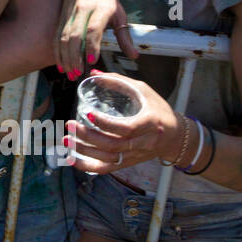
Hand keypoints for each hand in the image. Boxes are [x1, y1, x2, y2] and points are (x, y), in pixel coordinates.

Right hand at [54, 0, 137, 79]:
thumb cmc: (105, 0)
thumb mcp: (119, 14)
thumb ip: (124, 36)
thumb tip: (134, 56)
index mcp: (101, 7)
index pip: (93, 28)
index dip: (92, 45)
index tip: (92, 60)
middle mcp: (82, 9)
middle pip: (75, 35)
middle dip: (75, 56)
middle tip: (78, 74)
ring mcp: (69, 13)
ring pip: (63, 37)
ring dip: (65, 57)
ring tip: (70, 73)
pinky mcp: (60, 17)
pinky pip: (56, 36)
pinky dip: (57, 52)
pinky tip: (60, 65)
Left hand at [66, 72, 181, 174]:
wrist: (176, 137)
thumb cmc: (159, 110)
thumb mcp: (144, 91)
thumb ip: (119, 82)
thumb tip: (93, 73)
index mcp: (150, 123)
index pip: (127, 128)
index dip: (107, 123)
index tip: (88, 113)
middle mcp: (144, 143)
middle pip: (114, 145)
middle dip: (89, 136)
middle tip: (70, 125)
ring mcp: (136, 155)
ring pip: (109, 158)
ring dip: (84, 151)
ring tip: (66, 139)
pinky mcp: (129, 163)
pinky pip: (108, 169)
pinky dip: (88, 166)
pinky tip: (72, 159)